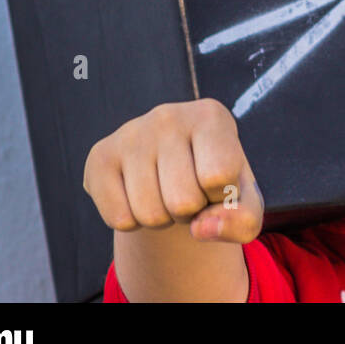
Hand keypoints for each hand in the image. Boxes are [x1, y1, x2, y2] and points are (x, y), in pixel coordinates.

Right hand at [83, 98, 262, 242]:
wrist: (175, 171)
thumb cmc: (217, 183)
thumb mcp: (244, 202)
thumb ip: (244, 220)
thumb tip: (200, 228)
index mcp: (211, 116)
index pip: (219, 176)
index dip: (222, 195)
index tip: (218, 180)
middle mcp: (168, 116)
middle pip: (183, 202)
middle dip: (191, 211)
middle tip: (189, 190)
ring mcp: (130, 133)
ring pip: (150, 215)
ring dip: (163, 219)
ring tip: (167, 192)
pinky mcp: (100, 156)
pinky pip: (119, 219)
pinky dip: (134, 222)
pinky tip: (140, 195)